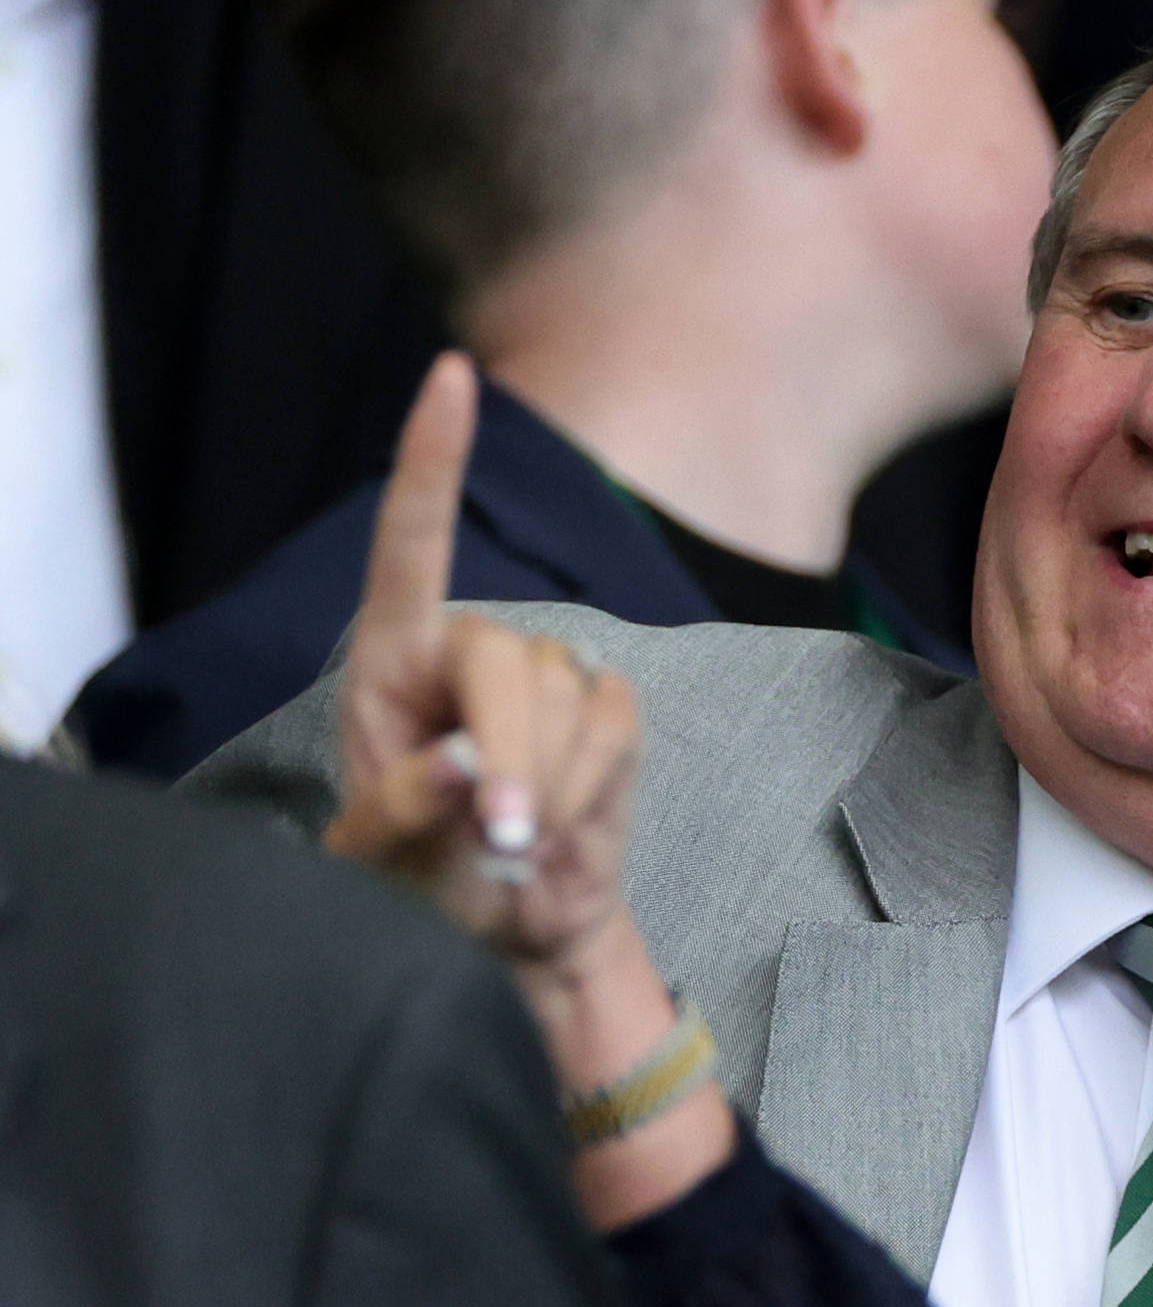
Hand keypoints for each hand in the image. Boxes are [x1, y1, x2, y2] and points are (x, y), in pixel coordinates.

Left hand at [323, 351, 640, 974]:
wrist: (516, 928)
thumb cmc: (430, 886)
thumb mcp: (386, 866)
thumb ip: (407, 813)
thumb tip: (464, 766)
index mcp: (391, 665)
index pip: (410, 547)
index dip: (433, 462)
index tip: (452, 378)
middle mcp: (467, 653)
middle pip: (503, 657)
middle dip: (514, 751)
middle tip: (506, 839)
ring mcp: (544, 678)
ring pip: (563, 696)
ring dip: (549, 786)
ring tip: (521, 843)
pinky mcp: (605, 711)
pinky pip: (612, 725)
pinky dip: (587, 787)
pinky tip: (562, 826)